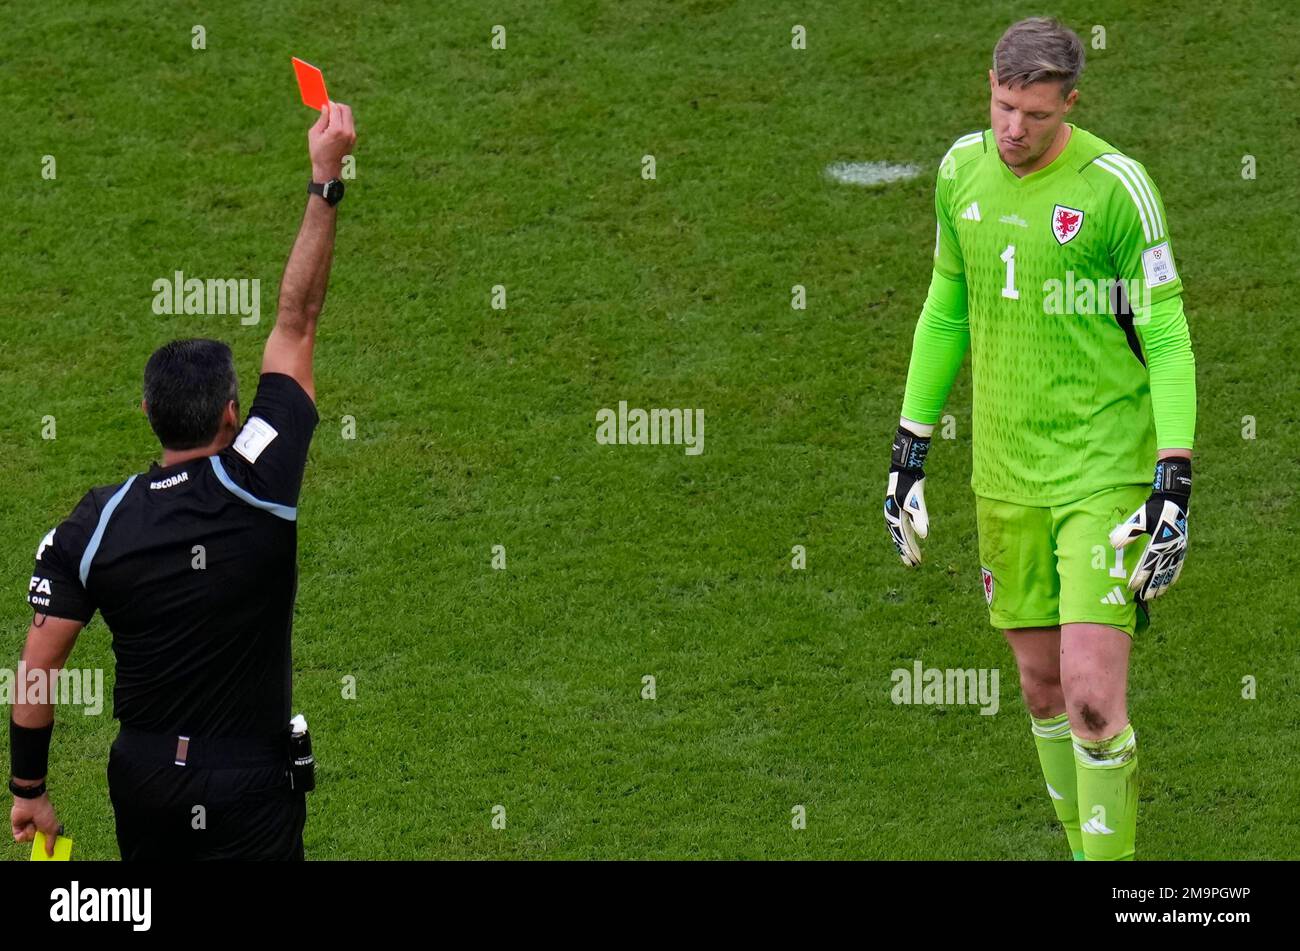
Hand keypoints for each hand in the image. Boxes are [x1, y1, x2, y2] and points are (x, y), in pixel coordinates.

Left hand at [11, 790, 59, 856]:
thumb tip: (51, 854)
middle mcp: (37, 828)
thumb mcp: (52, 829)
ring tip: (32, 824)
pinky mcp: (18, 828)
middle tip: (40, 838)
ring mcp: (27, 828)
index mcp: (47, 827)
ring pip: (28, 840)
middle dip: (38, 842)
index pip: (47, 839)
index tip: (49, 853)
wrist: (31, 804)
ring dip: (30, 833)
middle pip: (36, 842)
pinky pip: (19, 838)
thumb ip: (51, 842)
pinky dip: (22, 833)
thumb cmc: (45, 813)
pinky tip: (26, 825)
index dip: (48, 845)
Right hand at [309, 101, 355, 181]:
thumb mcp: (315, 133)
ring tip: (330, 120)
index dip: (329, 104)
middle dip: (337, 106)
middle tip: (328, 109)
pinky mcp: (353, 139)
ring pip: (349, 116)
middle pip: (346, 109)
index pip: (336, 108)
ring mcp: (352, 136)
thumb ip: (322, 118)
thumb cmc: (318, 152)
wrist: (328, 170)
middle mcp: (347, 131)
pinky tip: (334, 127)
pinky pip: (350, 124)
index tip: (324, 103)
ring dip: (340, 113)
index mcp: (336, 130)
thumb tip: (326, 106)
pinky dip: (343, 121)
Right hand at [884, 425, 931, 565]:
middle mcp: (893, 518)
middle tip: (912, 565)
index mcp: (895, 518)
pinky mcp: (901, 510)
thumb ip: (920, 519)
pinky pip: (902, 527)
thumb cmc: (910, 486)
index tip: (916, 563)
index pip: (903, 539)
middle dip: (906, 552)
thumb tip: (924, 536)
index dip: (909, 552)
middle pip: (900, 539)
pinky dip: (906, 535)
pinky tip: (911, 538)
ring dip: (905, 545)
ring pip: (900, 534)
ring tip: (909, 555)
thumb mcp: (916, 503)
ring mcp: (896, 514)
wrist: (905, 470)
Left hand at [1109, 458, 1191, 600]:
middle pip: (1160, 572)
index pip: (1148, 565)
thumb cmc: (1154, 509)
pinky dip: (1173, 576)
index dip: (1140, 578)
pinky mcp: (1182, 548)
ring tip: (1155, 595)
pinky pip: (1178, 566)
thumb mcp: (1138, 518)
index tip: (1131, 588)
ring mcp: (1179, 549)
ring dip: (1162, 584)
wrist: (1174, 500)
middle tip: (1143, 597)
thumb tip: (1113, 544)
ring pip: (1170, 572)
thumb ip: (1127, 532)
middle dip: (1151, 586)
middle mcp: (1172, 549)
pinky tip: (1168, 582)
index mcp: (1160, 542)